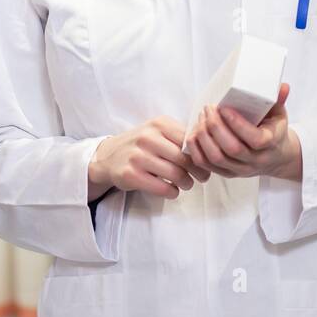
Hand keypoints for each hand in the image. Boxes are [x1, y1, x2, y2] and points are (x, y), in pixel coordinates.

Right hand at [88, 116, 210, 200]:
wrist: (109, 156)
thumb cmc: (141, 145)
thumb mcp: (157, 131)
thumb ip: (179, 136)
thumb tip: (208, 149)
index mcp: (159, 124)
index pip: (190, 141)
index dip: (201, 155)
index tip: (207, 163)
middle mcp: (147, 138)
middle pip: (184, 159)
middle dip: (198, 171)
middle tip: (202, 178)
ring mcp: (137, 156)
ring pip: (175, 175)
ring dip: (186, 183)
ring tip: (187, 184)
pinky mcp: (131, 175)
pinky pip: (163, 188)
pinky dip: (173, 192)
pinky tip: (173, 190)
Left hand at [185, 84, 301, 179]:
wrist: (276, 157)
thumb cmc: (274, 131)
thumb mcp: (280, 114)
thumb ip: (279, 100)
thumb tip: (282, 86)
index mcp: (271, 144)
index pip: (255, 139)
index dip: (237, 124)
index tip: (223, 108)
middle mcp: (256, 160)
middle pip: (232, 149)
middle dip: (215, 127)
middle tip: (208, 109)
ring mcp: (241, 169)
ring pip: (216, 158)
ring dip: (204, 137)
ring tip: (201, 118)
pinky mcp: (228, 173)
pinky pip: (206, 165)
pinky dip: (196, 150)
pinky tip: (195, 133)